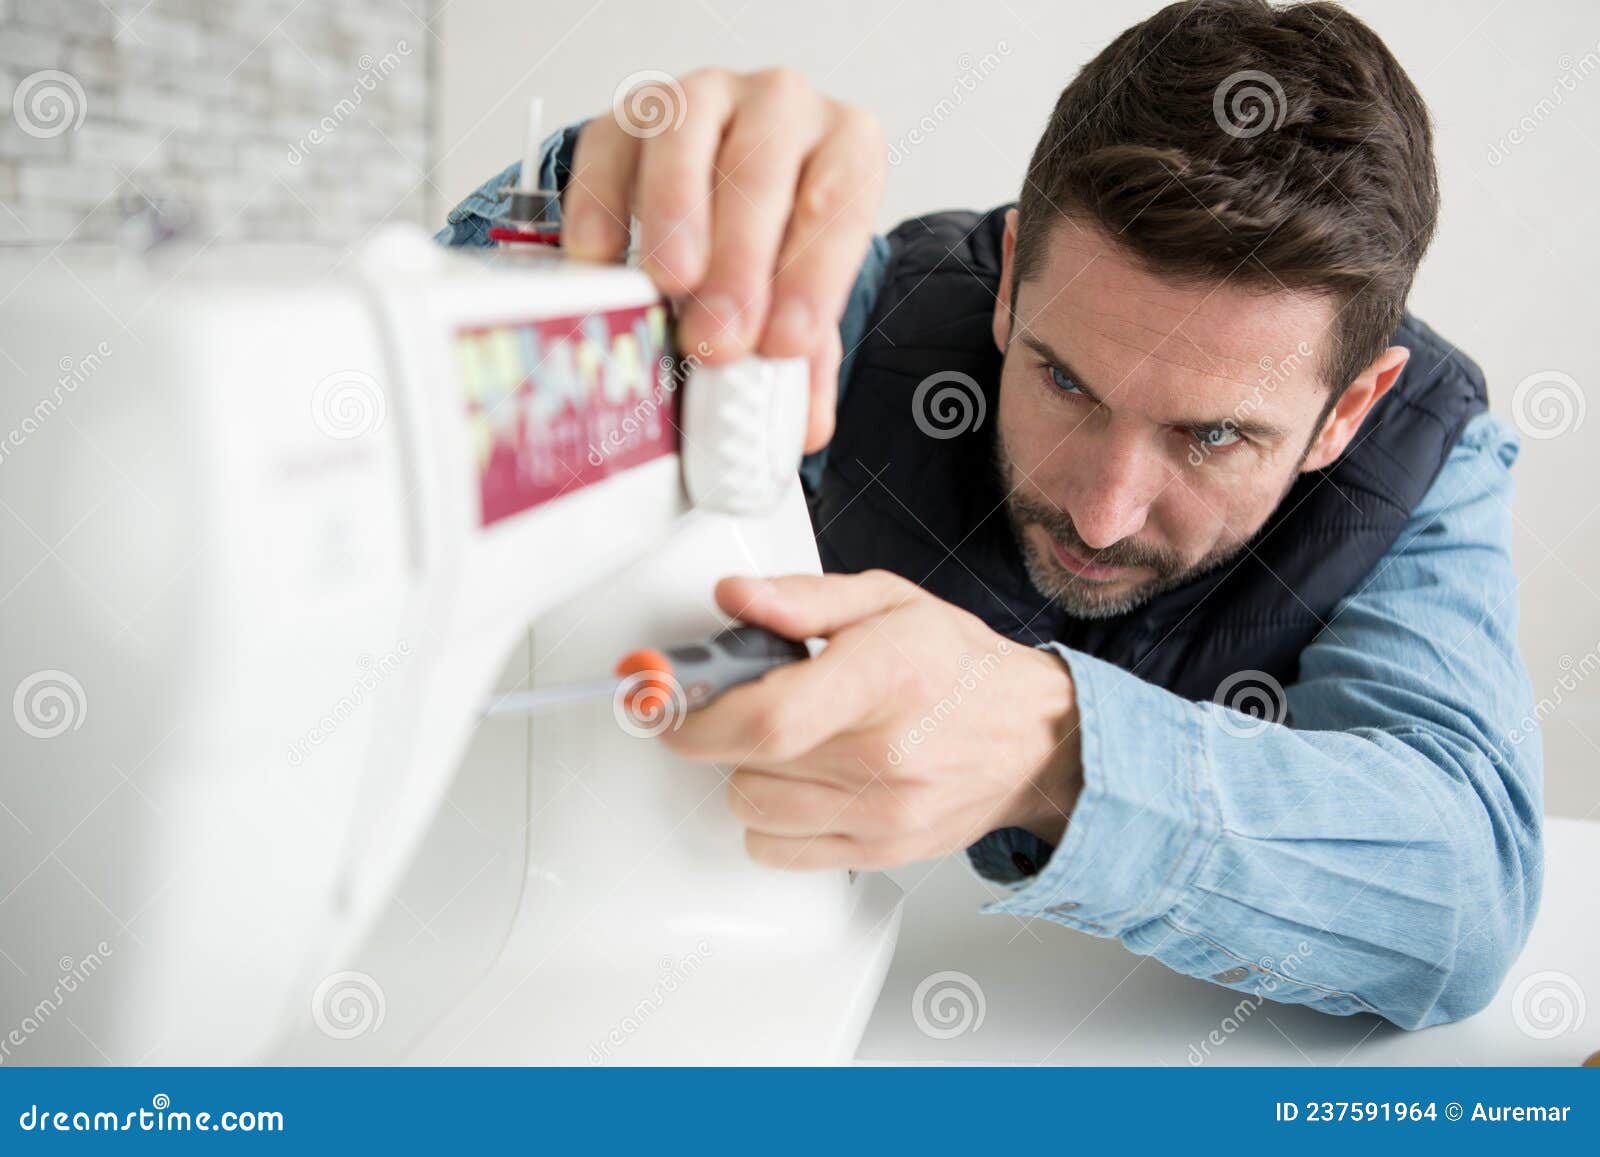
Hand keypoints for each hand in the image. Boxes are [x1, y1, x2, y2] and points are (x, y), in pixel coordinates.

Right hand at [562, 68, 885, 451]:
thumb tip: (804, 427)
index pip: (839, 207)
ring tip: (667, 285)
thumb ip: (805, 363)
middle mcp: (783, 106)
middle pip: (763, 172)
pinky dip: (601, 204)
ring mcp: (705, 96)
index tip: (783, 345)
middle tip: (717, 337)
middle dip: (740, 263)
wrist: (718, 190)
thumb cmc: (771, 243)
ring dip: (675, 215)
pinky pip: (610, 146)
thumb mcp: (798, 298)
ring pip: (688, 136)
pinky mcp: (631, 113)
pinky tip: (600, 258)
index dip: (813, 279)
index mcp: (845, 149)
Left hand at [661, 572, 1083, 870]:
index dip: (700, 717)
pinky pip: (776, 851)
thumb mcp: (887, 601)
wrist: (1032, 739)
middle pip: (750, 764)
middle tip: (751, 704)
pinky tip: (806, 782)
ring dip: (751, 774)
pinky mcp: (879, 853)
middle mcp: (888, 753)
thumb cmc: (958, 666)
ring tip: (792, 742)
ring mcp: (885, 813)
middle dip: (727, 731)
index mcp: (885, 676)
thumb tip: (733, 597)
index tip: (673, 705)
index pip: (768, 718)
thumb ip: (801, 598)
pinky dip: (771, 818)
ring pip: (753, 810)